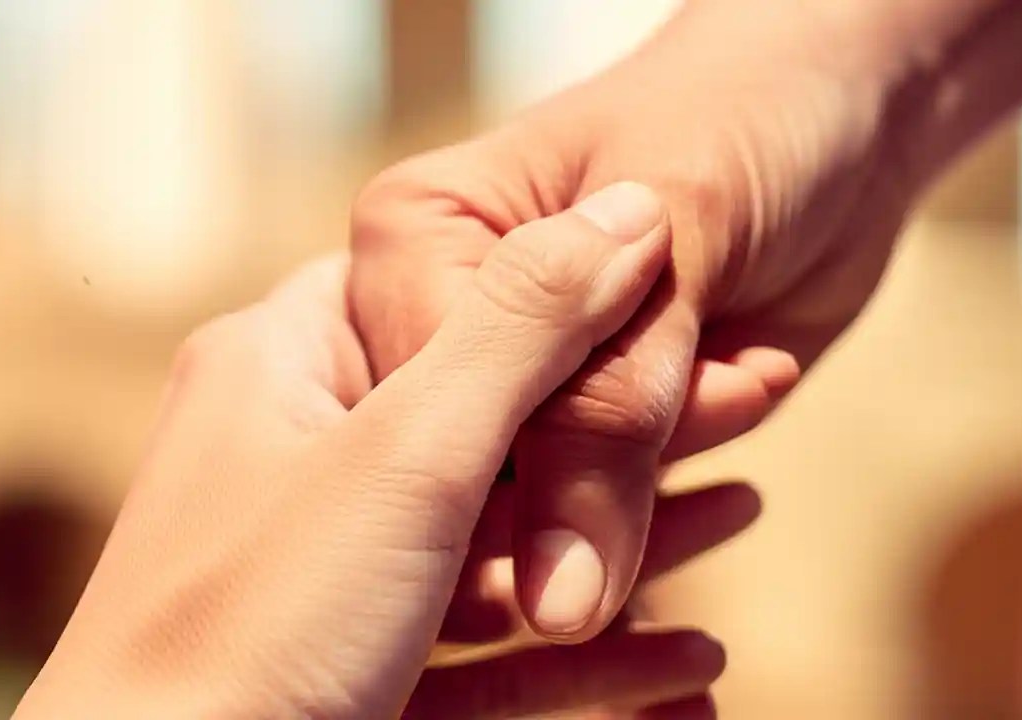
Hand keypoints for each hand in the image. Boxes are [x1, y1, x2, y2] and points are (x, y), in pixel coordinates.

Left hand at [16, 194, 730, 718]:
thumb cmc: (258, 625)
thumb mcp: (407, 452)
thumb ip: (523, 328)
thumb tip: (630, 209)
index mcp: (287, 366)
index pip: (452, 292)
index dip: (579, 288)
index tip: (690, 287)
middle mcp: (302, 457)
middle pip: (503, 422)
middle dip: (638, 419)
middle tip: (763, 401)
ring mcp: (329, 573)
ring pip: (510, 539)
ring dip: (631, 530)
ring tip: (747, 510)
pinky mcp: (356, 674)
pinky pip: (493, 648)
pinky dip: (590, 652)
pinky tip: (691, 659)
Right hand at [349, 2, 908, 642]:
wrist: (840, 114)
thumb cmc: (742, 119)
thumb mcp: (681, 240)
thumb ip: (611, 414)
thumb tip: (560, 609)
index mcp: (410, 245)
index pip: (419, 411)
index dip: (511, 476)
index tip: (622, 460)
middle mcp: (443, 325)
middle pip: (474, 480)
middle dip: (603, 469)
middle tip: (706, 383)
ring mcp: (518, 387)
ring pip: (550, 514)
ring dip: (661, 472)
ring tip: (739, 369)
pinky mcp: (592, 428)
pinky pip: (612, 512)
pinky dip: (685, 494)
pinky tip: (746, 403)